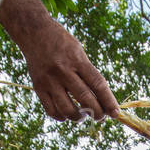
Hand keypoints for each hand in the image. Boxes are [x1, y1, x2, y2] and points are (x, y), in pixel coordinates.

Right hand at [0, 0, 119, 121]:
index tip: (115, 113)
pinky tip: (67, 114)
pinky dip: (62, 117)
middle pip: (85, 100)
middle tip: (100, 116)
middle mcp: (63, 71)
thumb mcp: (79, 51)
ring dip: (79, 118)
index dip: (109, 101)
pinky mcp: (38, 87)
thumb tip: (101, 99)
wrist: (33, 31)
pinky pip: (51, 110)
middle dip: (97, 113)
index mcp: (77, 60)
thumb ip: (88, 73)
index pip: (98, 84)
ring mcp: (49, 81)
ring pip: (68, 110)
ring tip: (83, 115)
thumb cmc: (61, 42)